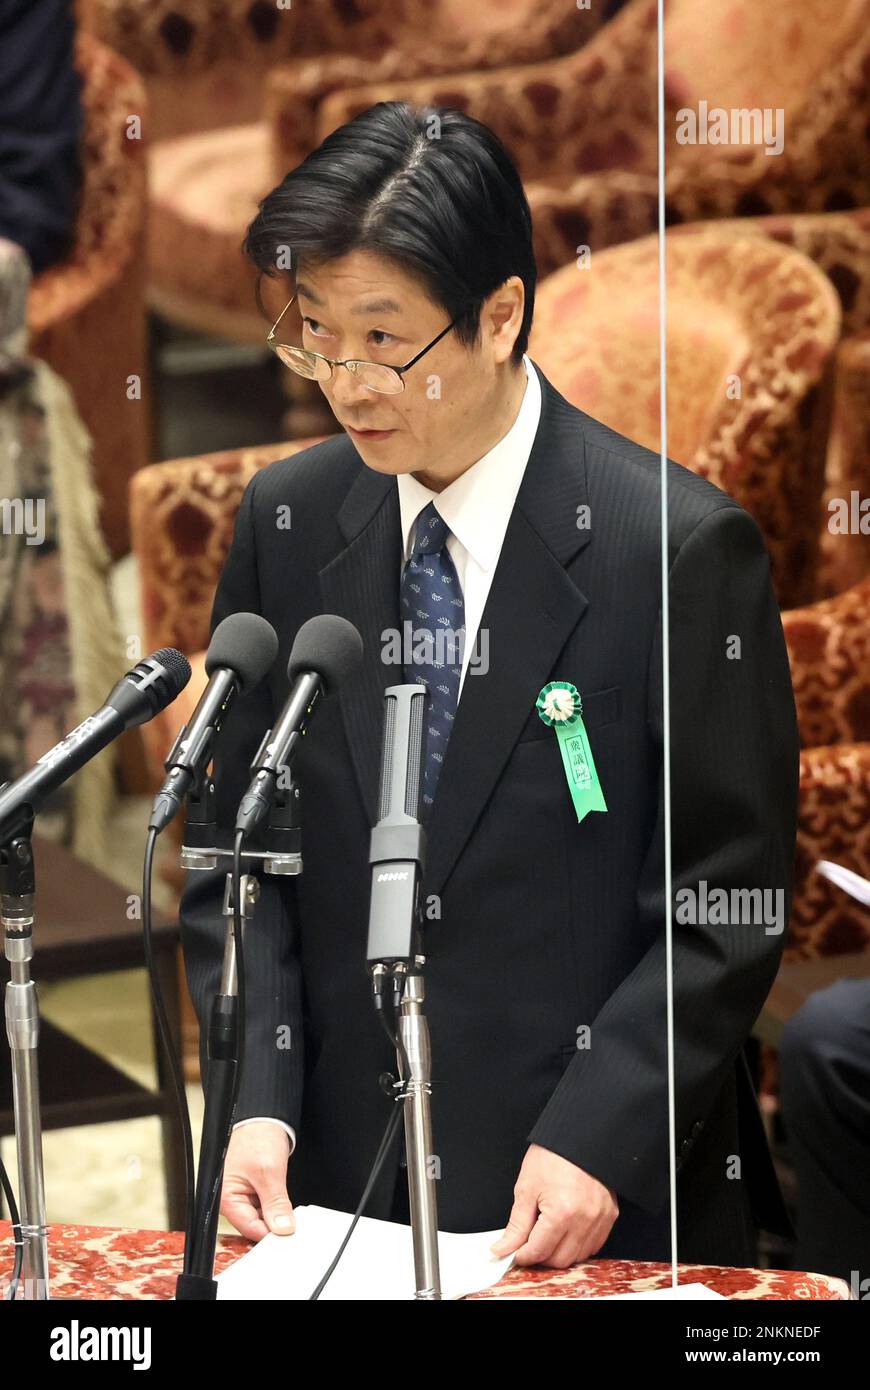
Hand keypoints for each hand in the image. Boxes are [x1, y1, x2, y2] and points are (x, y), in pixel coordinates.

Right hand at [220, 1122, 295, 1240]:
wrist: (262, 1118)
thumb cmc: (257, 1137)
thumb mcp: (270, 1172)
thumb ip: (276, 1203)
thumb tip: (283, 1228)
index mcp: (226, 1198)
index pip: (249, 1229)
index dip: (270, 1234)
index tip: (289, 1236)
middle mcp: (231, 1200)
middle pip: (255, 1226)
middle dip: (274, 1226)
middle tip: (293, 1226)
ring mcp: (242, 1196)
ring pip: (262, 1218)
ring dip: (276, 1217)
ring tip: (290, 1213)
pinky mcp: (253, 1191)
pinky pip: (265, 1208)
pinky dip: (276, 1208)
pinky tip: (286, 1206)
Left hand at [490, 1144, 618, 1267]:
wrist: (577, 1136)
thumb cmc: (552, 1156)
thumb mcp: (526, 1189)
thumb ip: (516, 1225)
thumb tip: (503, 1249)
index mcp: (562, 1212)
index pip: (539, 1251)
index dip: (522, 1254)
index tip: (514, 1251)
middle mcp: (585, 1220)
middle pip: (559, 1260)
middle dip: (540, 1255)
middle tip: (528, 1241)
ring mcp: (601, 1219)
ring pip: (577, 1257)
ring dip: (559, 1252)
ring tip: (547, 1232)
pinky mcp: (610, 1216)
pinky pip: (593, 1245)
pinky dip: (578, 1245)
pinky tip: (566, 1231)